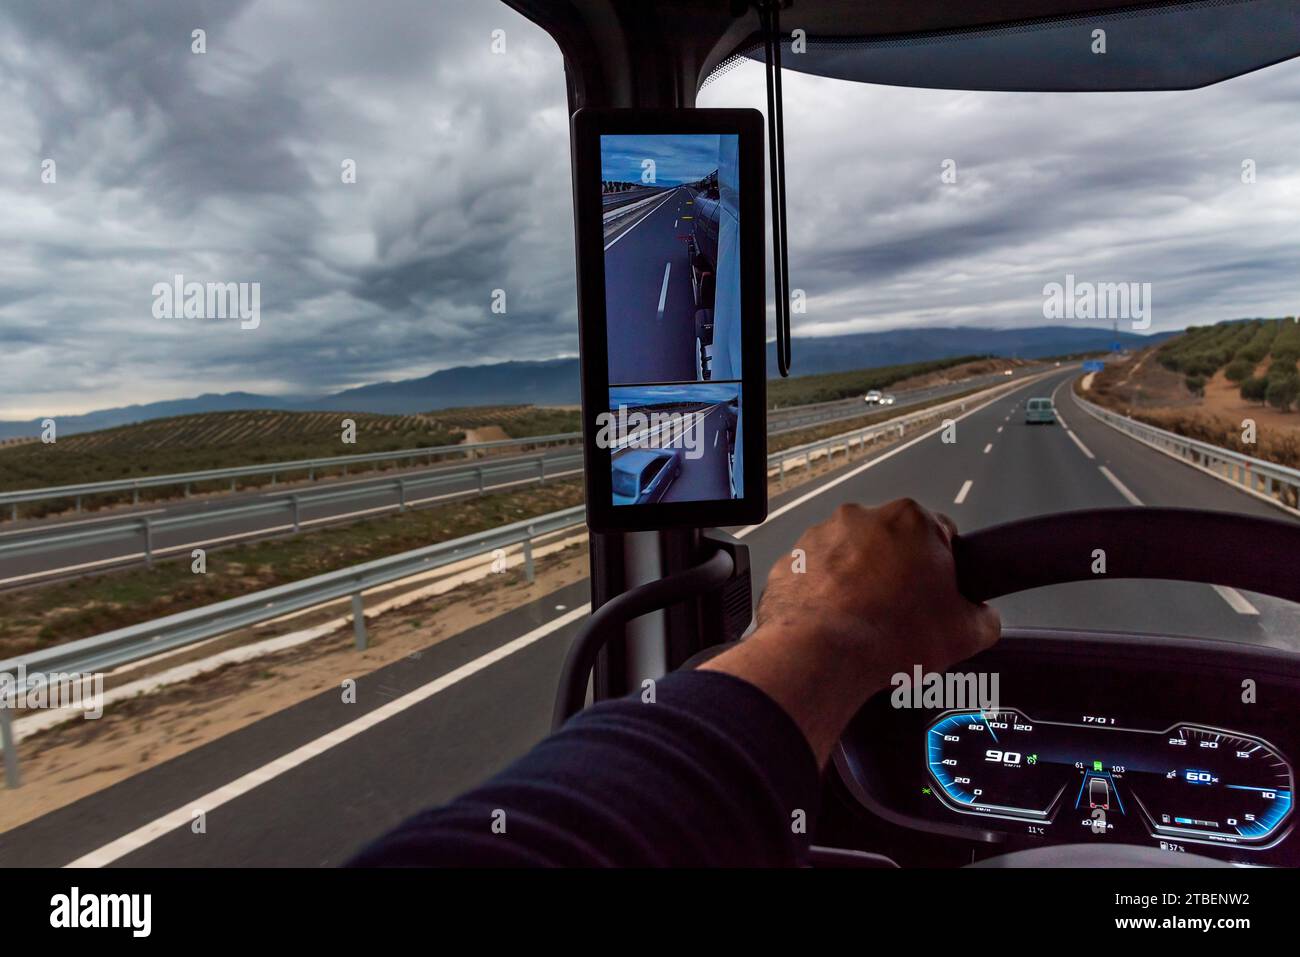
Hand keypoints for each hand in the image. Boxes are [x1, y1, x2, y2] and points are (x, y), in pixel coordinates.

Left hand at [702, 499, 999, 763]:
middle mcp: (863, 516)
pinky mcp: (791, 558)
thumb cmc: (892, 636)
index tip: (935, 594)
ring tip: (863, 621)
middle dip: (898, 572)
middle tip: (900, 612)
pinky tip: (833, 623)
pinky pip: (815, 574)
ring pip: (850, 556)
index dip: (944, 568)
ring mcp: (821, 535)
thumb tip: (983, 617)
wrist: (820, 655)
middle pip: (892, 543)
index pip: (942, 535)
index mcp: (912, 521)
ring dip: (858, 580)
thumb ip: (984, 618)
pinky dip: (824, 593)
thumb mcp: (965, 634)